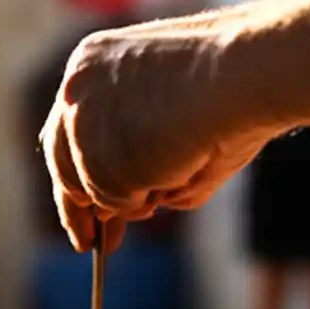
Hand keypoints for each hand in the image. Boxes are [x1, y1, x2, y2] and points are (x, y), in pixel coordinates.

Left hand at [39, 27, 277, 251]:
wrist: (247, 68)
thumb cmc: (233, 84)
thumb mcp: (177, 115)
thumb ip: (144, 156)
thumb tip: (132, 206)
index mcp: (94, 64)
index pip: (67, 129)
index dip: (76, 170)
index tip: (83, 205)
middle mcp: (75, 90)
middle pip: (62, 164)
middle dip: (80, 210)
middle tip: (95, 244)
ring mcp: (80, 126)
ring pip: (98, 191)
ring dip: (138, 197)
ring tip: (186, 163)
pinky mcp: (95, 159)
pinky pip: (119, 203)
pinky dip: (149, 198)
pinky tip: (181, 164)